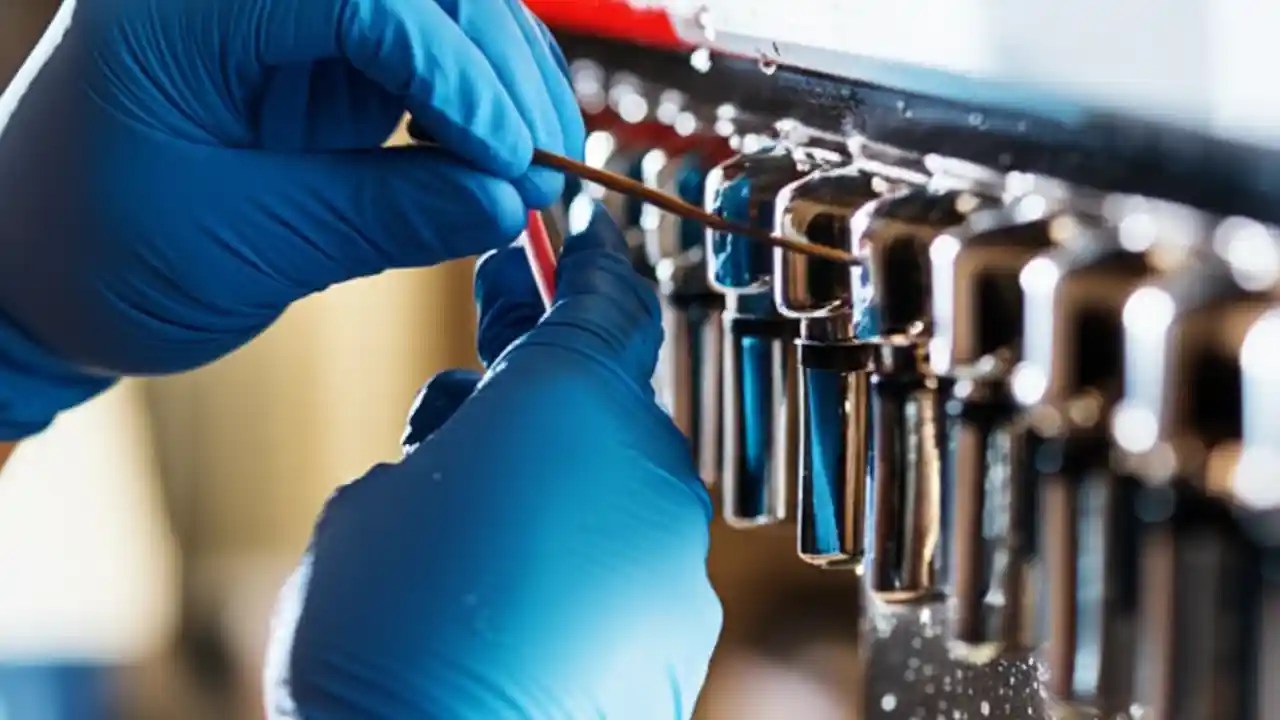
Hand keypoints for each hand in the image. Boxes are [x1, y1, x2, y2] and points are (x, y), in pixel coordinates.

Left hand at [0, 0, 583, 437]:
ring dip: (503, 84)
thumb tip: (505, 202)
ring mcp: (290, 22)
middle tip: (542, 167)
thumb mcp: (238, 245)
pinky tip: (506, 160)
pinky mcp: (323, 63)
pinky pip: (424, 64)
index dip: (449, 73)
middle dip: (495, 69)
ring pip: (438, 16)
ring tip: (540, 171)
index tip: (507, 159)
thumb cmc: (95, 255)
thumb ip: (378, 217)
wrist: (38, 278)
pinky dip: (475, 110)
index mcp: (187, 7)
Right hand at [264, 209, 721, 718]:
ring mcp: (675, 553)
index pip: (603, 296)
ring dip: (560, 480)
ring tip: (480, 525)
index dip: (585, 256)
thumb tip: (467, 423)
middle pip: (603, 394)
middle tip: (491, 367)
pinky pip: (635, 556)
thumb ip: (443, 434)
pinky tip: (526, 596)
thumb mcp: (378, 496)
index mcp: (569, 403)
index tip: (578, 233)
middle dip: (545, 385)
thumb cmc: (384, 634)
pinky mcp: (682, 624)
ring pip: (618, 480)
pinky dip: (588, 556)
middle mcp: (647, 467)